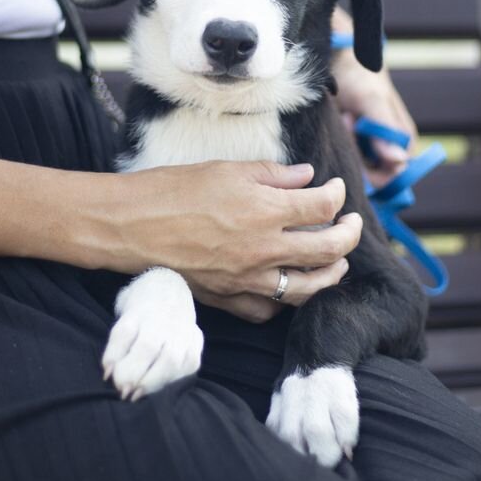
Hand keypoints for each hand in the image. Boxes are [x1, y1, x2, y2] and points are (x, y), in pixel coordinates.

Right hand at [115, 161, 362, 322]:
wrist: (130, 225)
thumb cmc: (172, 189)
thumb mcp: (225, 170)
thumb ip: (271, 175)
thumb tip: (306, 177)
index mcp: (264, 211)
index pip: (322, 207)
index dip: (335, 195)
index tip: (334, 188)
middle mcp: (263, 249)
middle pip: (328, 250)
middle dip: (348, 235)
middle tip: (351, 223)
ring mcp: (247, 279)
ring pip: (307, 288)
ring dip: (330, 274)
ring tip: (336, 263)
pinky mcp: (228, 298)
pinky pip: (269, 310)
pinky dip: (285, 301)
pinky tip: (289, 287)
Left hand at [333, 46, 416, 186]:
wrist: (339, 57)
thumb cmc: (361, 76)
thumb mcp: (372, 101)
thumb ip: (385, 132)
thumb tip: (400, 162)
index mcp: (404, 140)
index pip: (393, 175)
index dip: (372, 164)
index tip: (355, 131)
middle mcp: (390, 146)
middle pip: (372, 171)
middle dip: (355, 150)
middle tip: (348, 118)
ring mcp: (370, 146)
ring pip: (356, 162)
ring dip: (347, 142)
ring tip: (344, 114)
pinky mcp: (354, 142)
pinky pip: (346, 153)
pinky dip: (340, 138)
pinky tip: (340, 117)